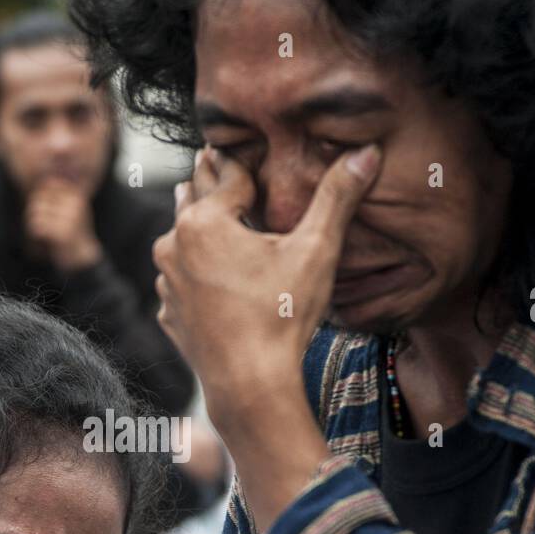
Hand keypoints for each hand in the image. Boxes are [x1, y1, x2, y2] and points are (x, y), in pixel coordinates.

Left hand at [24, 178, 102, 271]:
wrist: (82, 257)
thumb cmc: (71, 232)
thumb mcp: (68, 208)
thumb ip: (57, 195)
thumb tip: (45, 181)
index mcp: (76, 195)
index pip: (46, 187)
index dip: (41, 201)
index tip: (48, 215)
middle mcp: (75, 204)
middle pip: (38, 199)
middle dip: (35, 213)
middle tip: (44, 227)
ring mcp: (69, 218)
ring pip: (34, 213)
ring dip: (34, 225)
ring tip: (45, 234)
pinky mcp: (62, 232)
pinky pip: (36, 227)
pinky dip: (35, 236)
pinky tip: (45, 241)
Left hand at [153, 145, 380, 434]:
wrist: (249, 385)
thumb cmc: (282, 317)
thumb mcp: (316, 250)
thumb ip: (337, 197)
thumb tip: (367, 152)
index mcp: (205, 220)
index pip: (229, 175)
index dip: (245, 163)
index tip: (241, 147)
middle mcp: (174, 245)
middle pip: (196, 199)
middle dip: (209, 182)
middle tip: (208, 158)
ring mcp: (168, 282)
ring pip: (181, 240)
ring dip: (194, 226)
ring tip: (198, 206)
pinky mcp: (170, 312)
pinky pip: (180, 279)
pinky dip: (192, 271)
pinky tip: (204, 273)